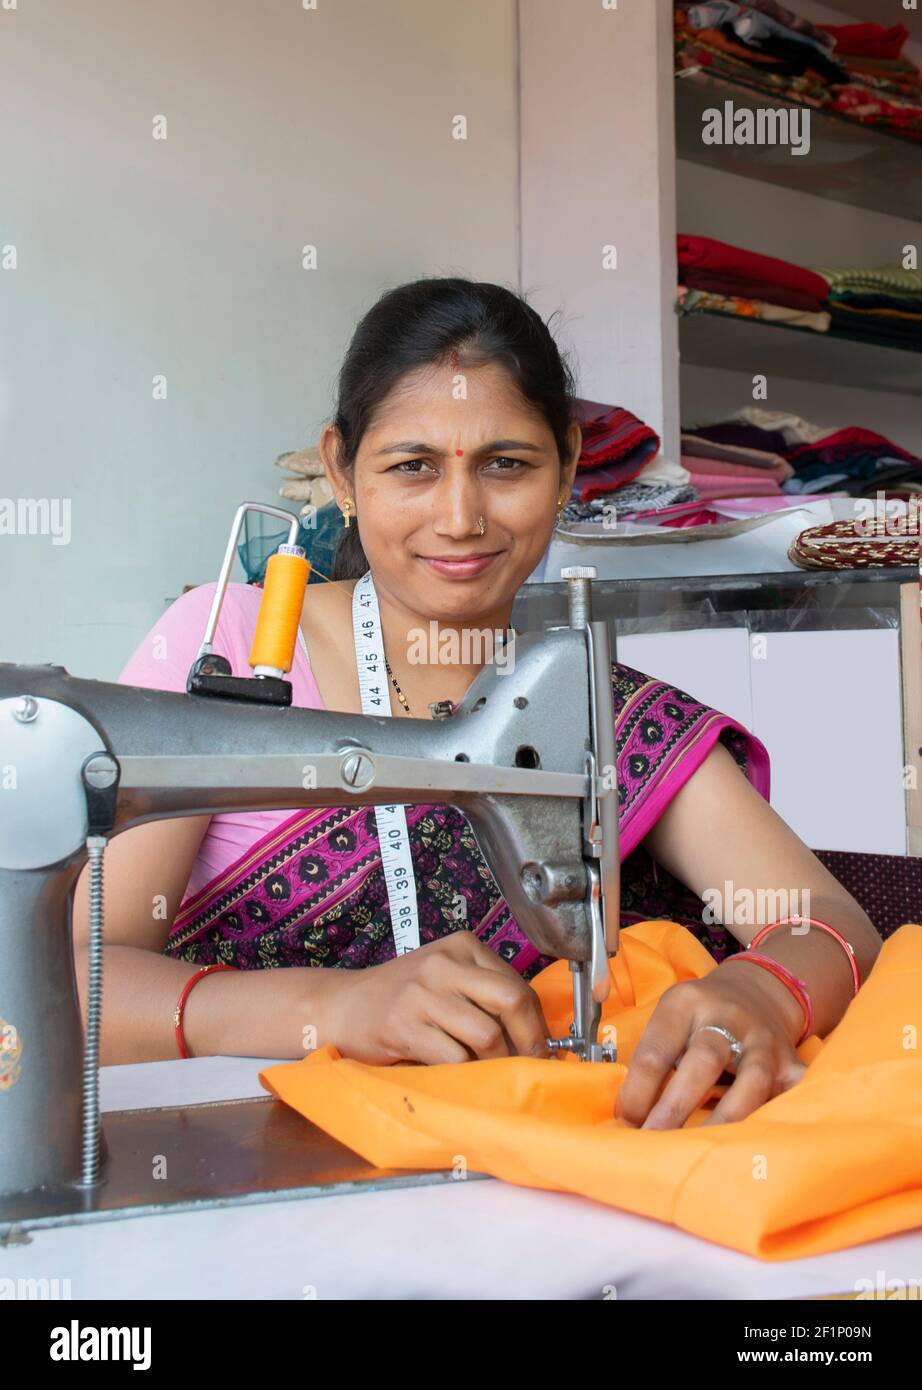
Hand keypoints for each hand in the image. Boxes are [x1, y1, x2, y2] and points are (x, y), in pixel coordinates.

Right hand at [323, 931, 550, 1065]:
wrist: (342, 1006)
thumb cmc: (401, 997)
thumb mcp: (446, 978)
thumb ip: (485, 993)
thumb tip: (537, 1035)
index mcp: (463, 946)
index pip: (519, 986)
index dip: (539, 1025)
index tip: (543, 1051)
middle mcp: (444, 963)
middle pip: (512, 1002)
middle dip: (531, 1043)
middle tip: (532, 1067)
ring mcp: (421, 993)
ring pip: (487, 1035)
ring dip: (498, 1064)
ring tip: (493, 1074)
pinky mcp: (403, 1025)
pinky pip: (454, 1058)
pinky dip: (467, 1074)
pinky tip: (462, 1077)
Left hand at [615, 960, 807, 1129]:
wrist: (757, 990)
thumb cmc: (699, 1015)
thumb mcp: (670, 1017)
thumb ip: (654, 1057)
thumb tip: (628, 1116)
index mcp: (686, 1004)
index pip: (656, 1049)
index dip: (637, 1090)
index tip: (625, 1122)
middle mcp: (727, 1017)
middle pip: (703, 1060)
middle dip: (675, 1107)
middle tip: (654, 1141)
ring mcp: (763, 1041)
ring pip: (752, 1081)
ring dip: (724, 1120)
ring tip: (701, 1153)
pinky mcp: (791, 1063)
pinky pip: (794, 1092)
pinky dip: (784, 1117)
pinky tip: (765, 1144)